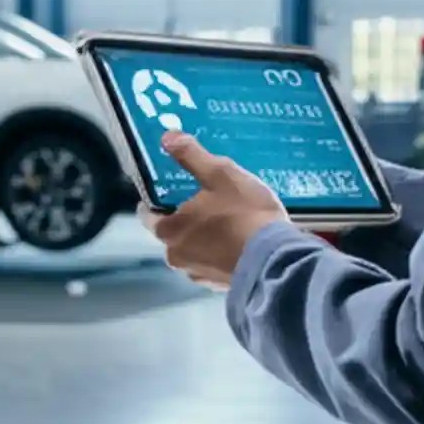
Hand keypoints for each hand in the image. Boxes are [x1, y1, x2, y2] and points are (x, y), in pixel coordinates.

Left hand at [139, 131, 287, 289]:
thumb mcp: (220, 174)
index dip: (154, 203)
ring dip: (204, 240)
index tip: (164, 195)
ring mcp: (199, 275)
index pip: (148, 216)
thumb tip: (167, 137)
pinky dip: (221, 254)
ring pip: (193, 252)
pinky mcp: (221, 286)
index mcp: (169, 231)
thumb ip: (192, 156)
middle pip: (172, 235)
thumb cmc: (243, 213)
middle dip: (184, 221)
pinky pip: (214, 265)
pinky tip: (239, 244)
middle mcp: (177, 257)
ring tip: (226, 224)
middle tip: (204, 205)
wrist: (275, 260)